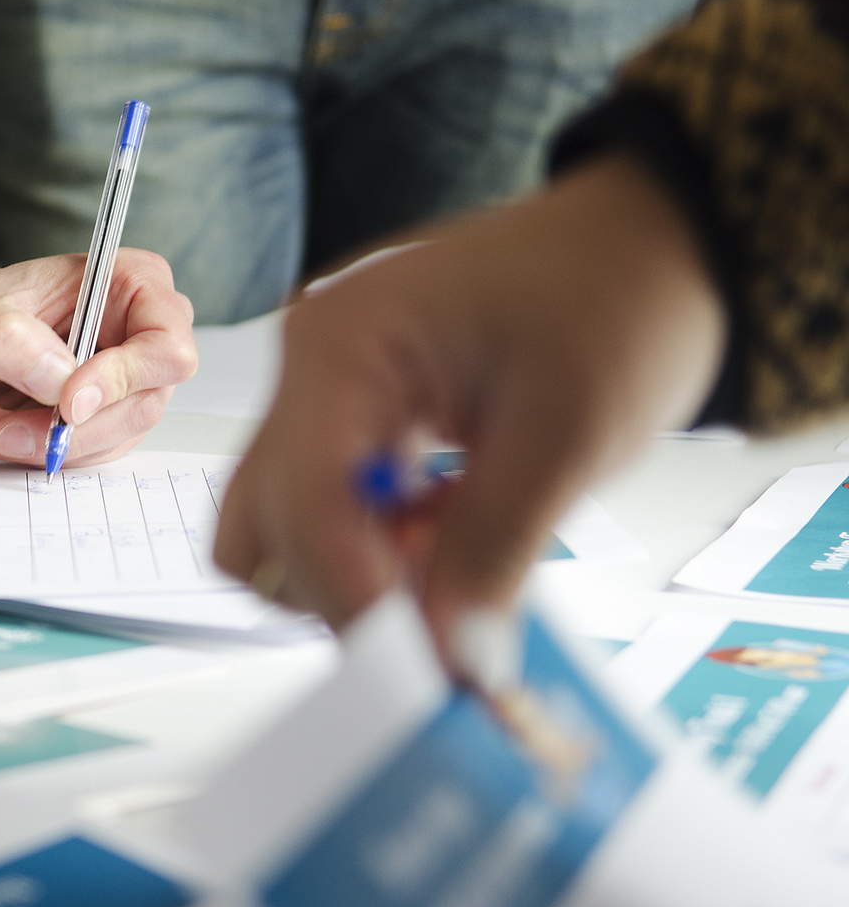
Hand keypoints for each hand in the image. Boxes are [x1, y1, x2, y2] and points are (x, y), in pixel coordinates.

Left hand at [0, 241, 196, 466]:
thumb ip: (14, 341)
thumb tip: (62, 383)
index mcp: (133, 286)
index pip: (167, 349)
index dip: (123, 382)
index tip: (66, 404)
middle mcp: (140, 337)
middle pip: (137, 408)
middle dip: (58, 428)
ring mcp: (124, 385)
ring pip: (101, 440)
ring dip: (30, 442)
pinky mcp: (98, 422)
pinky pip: (76, 455)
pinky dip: (24, 449)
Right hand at [213, 153, 723, 663]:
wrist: (649, 247)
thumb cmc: (617, 302)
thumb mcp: (568, 434)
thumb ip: (495, 549)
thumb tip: (455, 659)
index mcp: (343, 344)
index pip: (301, 494)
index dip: (351, 589)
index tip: (421, 658)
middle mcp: (309, 372)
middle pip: (258, 527)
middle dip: (335, 592)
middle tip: (431, 626)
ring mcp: (323, 401)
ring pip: (282, 533)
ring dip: (354, 579)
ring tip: (452, 577)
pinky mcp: (351, 428)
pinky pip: (329, 518)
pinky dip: (378, 556)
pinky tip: (449, 545)